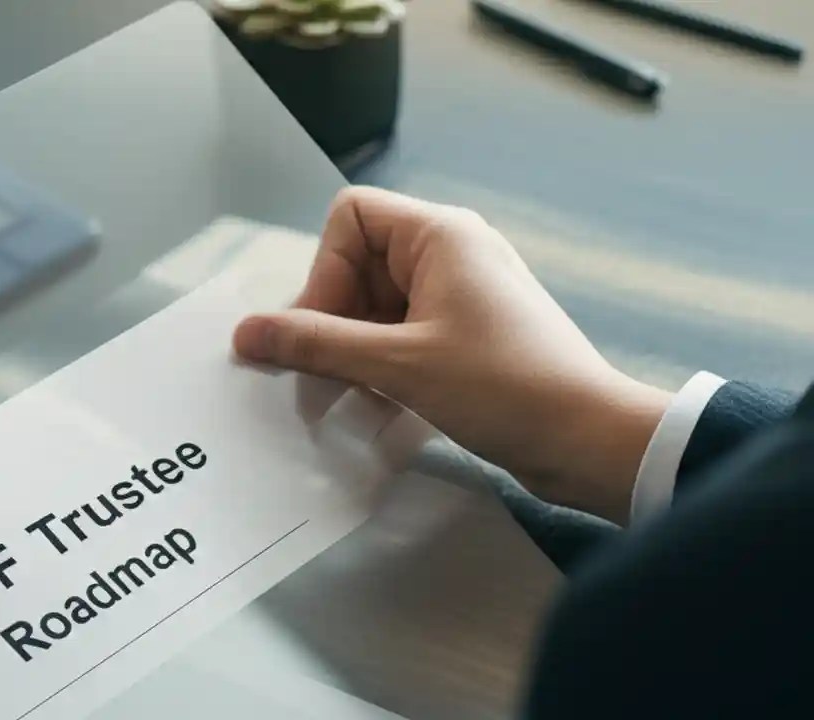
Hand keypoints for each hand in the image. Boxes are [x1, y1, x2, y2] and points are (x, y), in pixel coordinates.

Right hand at [234, 188, 670, 523]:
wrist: (589, 440)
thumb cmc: (504, 387)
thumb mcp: (397, 365)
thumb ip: (316, 344)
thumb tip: (245, 333)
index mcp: (440, 236)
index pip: (350, 218)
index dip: (325, 270)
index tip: (325, 327)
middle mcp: (450, 254)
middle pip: (357, 265)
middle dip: (332, 319)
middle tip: (322, 375)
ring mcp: (460, 296)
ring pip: (375, 306)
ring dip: (353, 350)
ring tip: (352, 398)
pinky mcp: (466, 336)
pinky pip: (400, 335)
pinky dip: (381, 366)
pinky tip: (381, 406)